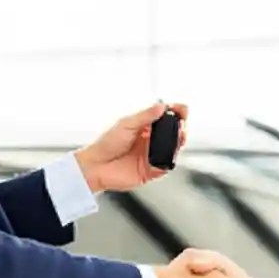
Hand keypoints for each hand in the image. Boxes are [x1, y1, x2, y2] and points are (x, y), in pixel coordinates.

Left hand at [74, 101, 188, 192]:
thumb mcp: (126, 124)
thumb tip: (162, 106)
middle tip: (181, 125)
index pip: (165, 117)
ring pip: (173, 149)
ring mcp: (151, 155)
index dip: (176, 112)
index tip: (182, 109)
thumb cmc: (106, 144)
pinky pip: (166, 166)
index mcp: (144, 127)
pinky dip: (169, 161)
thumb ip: (145, 116)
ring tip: (179, 138)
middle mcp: (150, 140)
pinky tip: (167, 155)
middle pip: (173, 133)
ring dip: (179, 143)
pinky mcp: (151, 171)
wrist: (96, 166)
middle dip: (181, 128)